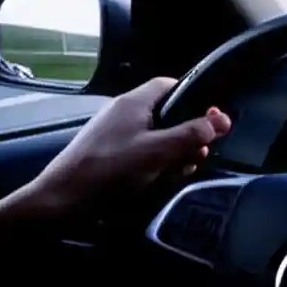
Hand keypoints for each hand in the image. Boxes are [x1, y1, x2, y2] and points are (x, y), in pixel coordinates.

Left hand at [26, 77, 231, 218]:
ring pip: (157, 137)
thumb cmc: (110, 170)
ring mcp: (115, 133)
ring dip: (173, 154)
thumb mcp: (158, 152)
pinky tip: (157, 181)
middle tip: (197, 156)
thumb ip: (192, 135)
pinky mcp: (109, 154)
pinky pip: (142, 152)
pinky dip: (155, 164)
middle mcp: (124, 112)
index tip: (210, 122)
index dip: (195, 99)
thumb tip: (223, 120)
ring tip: (177, 172)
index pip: (172, 85)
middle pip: (168, 114)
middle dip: (187, 135)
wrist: (63, 200)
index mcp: (134, 101)